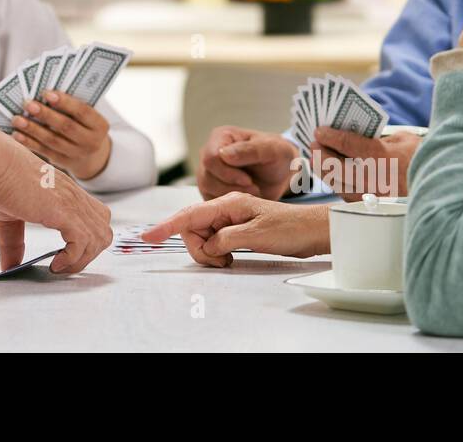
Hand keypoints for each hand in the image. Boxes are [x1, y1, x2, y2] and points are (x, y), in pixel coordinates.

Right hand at [0, 135, 112, 273]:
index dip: (88, 239)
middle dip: (89, 253)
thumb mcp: (9, 216)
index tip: (68, 254)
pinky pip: (83, 241)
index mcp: (65, 192)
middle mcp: (74, 196)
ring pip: (100, 237)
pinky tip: (54, 263)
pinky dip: (73, 258)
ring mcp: (71, 202)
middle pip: (104, 230)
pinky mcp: (63, 210)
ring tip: (60, 267)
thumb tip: (9, 267)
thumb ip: (13, 243)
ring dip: (83, 259)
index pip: (96, 217)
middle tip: (66, 264)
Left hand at [12, 90, 112, 181]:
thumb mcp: (87, 115)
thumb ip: (71, 105)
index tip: (46, 93)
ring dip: (32, 129)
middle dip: (45, 115)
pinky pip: (44, 152)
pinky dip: (29, 142)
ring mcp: (77, 154)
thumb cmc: (83, 124)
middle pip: (66, 127)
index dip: (65, 102)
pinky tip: (16, 134)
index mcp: (100, 125)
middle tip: (28, 104)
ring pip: (52, 141)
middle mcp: (91, 142)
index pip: (83, 111)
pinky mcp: (62, 163)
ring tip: (17, 119)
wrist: (91, 155)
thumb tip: (42, 91)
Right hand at [140, 192, 327, 266]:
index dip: (166, 226)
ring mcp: (230, 220)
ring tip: (230, 259)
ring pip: (203, 238)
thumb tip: (208, 245)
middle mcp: (226, 209)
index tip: (148, 237)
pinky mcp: (236, 230)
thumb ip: (226, 238)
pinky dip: (217, 253)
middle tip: (221, 260)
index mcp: (229, 203)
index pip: (190, 215)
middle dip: (198, 248)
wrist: (314, 231)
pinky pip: (215, 242)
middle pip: (193, 229)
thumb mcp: (257, 234)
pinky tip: (230, 257)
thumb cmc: (291, 228)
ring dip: (209, 253)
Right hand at [196, 126, 299, 200]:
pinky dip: (229, 203)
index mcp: (221, 137)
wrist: (281, 175)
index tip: (249, 180)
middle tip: (254, 188)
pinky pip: (212, 200)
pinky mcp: (210, 189)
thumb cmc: (278, 157)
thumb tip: (223, 154)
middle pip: (207, 177)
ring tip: (253, 191)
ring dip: (232, 195)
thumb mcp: (272, 150)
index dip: (228, 173)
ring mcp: (207, 172)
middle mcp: (209, 153)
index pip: (210, 158)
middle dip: (232, 187)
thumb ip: (250, 150)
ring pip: (208, 190)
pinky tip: (245, 196)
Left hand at [310, 128, 421, 199]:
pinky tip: (333, 174)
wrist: (443, 189)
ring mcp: (371, 196)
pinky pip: (347, 194)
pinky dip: (337, 182)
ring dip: (324, 169)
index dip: (329, 135)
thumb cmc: (423, 159)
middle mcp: (372, 178)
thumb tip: (357, 134)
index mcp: (381, 157)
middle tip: (314, 143)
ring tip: (318, 158)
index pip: (346, 144)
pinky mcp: (372, 207)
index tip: (319, 130)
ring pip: (337, 183)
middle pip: (334, 167)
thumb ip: (379, 136)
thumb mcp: (404, 140)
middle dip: (320, 153)